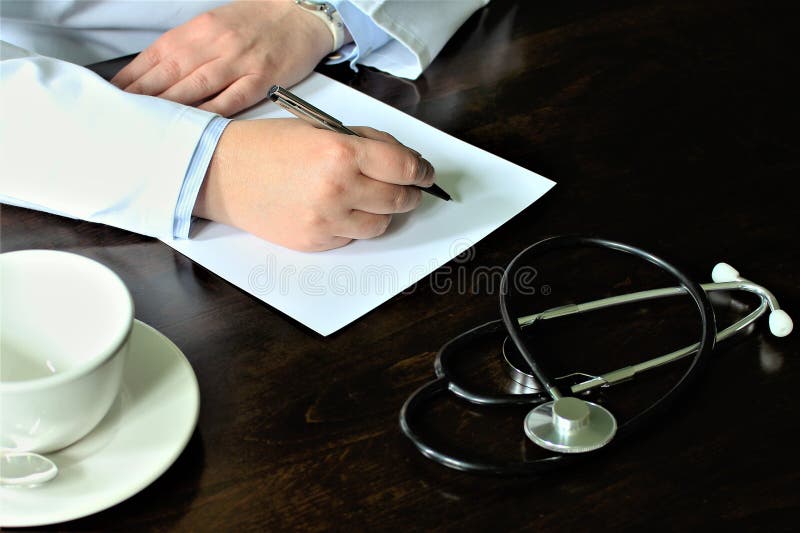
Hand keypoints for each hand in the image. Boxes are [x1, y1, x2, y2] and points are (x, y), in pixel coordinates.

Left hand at [111, 1, 337, 115]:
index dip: (133, 77)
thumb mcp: (215, 23)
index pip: (157, 54)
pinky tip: (192, 126)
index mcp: (200, 28)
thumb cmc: (256, 22)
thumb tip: (155, 73)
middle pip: (170, 72)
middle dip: (142, 95)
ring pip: (195, 86)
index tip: (114, 96)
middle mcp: (216, 42)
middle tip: (121, 115)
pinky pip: (230, 100)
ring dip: (168, 106)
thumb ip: (188, 46)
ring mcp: (239, 62)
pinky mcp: (261, 79)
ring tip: (148, 125)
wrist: (300, 14)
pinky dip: (208, 113)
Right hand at [193, 119, 436, 250]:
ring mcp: (327, 219)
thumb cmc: (267, 145)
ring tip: (370, 198)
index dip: (422, 171)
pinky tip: (340, 210)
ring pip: (380, 225)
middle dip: (409, 193)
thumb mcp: (320, 128)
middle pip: (398, 199)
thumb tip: (402, 160)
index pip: (404, 167)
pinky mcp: (316, 241)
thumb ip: (365, 143)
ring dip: (384, 212)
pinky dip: (355, 225)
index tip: (426, 173)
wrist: (221, 173)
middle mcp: (338, 188)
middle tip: (409, 189)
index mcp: (341, 152)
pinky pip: (352, 237)